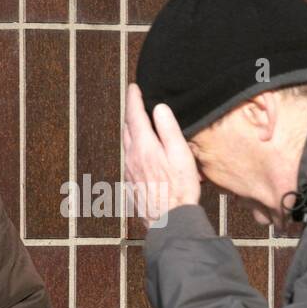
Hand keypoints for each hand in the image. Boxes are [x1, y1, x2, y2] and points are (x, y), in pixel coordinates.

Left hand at [122, 83, 200, 231]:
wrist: (169, 220)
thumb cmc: (179, 189)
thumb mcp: (180, 155)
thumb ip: (168, 129)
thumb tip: (159, 108)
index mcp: (144, 146)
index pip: (134, 115)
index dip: (134, 98)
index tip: (133, 87)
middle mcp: (132, 156)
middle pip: (127, 128)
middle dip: (130, 112)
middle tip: (135, 100)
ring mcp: (129, 170)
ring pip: (126, 143)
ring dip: (130, 129)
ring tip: (137, 121)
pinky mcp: (131, 182)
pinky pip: (129, 158)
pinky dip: (133, 146)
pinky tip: (140, 150)